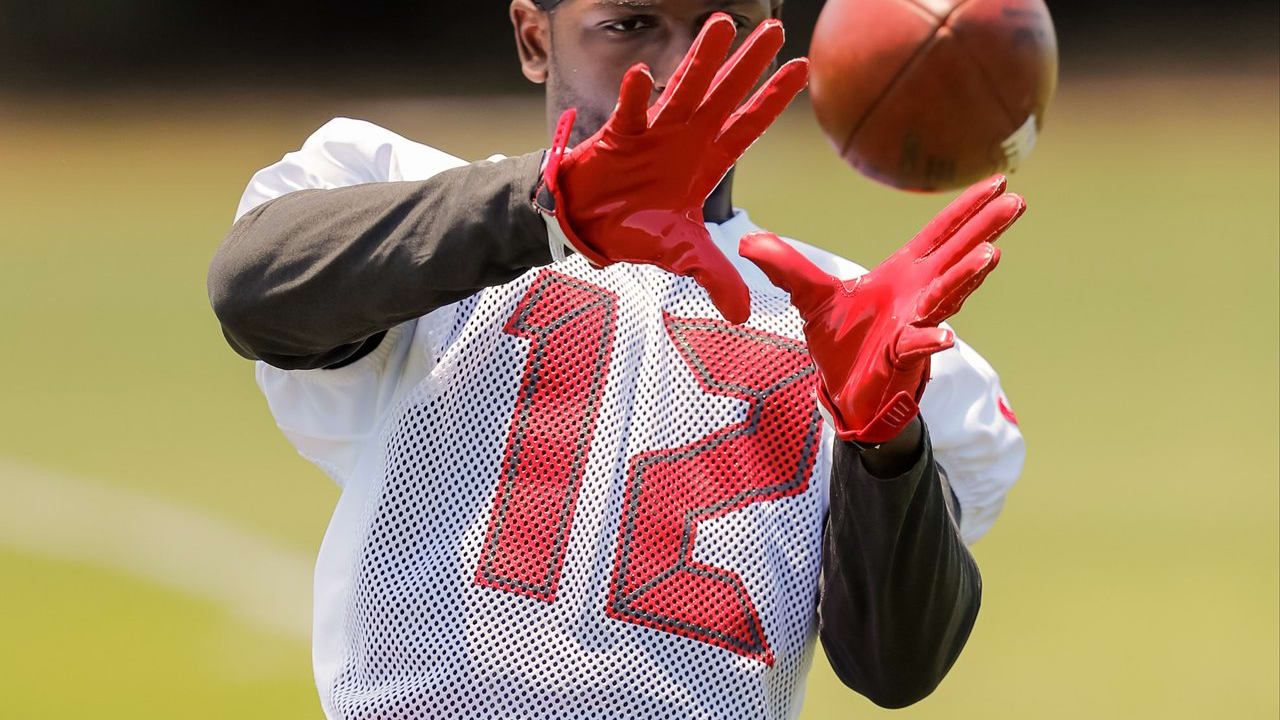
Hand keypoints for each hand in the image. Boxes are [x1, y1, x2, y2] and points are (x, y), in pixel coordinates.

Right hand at [539, 13, 808, 323]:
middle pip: (724, 94)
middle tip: (773, 27)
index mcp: (706, 160)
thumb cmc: (636, 229)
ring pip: (682, 88)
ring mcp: (654, 131)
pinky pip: (628, 114)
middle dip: (748, 63)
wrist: (588, 226)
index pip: (747, 125)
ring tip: (719, 25)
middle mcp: (686, 137)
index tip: (800, 67)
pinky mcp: (618, 136)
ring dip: (701, 60)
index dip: (772, 98)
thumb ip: (712, 275)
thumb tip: (740, 314)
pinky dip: (632, 96)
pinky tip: (638, 74)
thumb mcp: (680, 254)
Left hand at [739, 176, 1026, 442]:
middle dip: (985, 229)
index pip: (940, 232)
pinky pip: (918, 346)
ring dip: (967, 276)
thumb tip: (749, 240)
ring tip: (990, 255)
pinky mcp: (901, 356)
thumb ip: (786, 266)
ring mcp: (914, 323)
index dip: (967, 207)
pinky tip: (944, 335)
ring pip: (946, 296)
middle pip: (957, 254)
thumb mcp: (809, 296)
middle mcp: (918, 294)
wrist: (842, 390)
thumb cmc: (842, 340)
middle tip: (1017, 203)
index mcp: (904, 273)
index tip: (999, 181)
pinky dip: (930, 339)